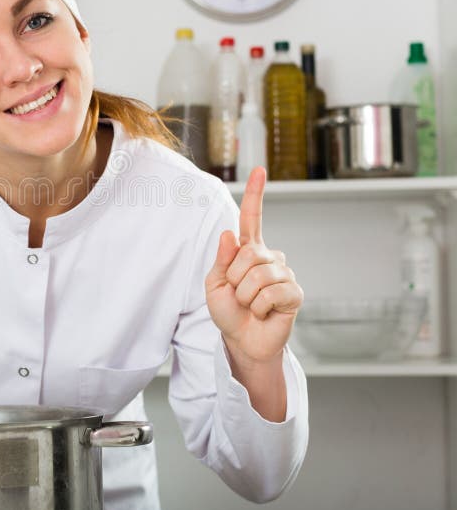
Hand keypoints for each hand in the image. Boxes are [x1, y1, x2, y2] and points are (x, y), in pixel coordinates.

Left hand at [205, 167, 302, 364]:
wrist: (242, 340)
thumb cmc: (228, 310)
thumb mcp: (214, 284)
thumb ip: (221, 260)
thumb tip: (229, 233)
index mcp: (248, 250)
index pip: (252, 217)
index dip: (255, 193)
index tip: (259, 169)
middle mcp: (269, 257)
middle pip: (248, 254)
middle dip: (234, 279)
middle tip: (238, 295)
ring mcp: (284, 274)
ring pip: (258, 276)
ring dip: (245, 296)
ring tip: (250, 305)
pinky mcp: (294, 293)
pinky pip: (270, 293)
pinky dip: (259, 307)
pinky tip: (263, 313)